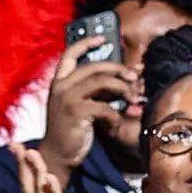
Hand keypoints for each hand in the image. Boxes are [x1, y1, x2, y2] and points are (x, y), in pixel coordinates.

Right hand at [39, 37, 135, 185]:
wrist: (57, 153)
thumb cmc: (69, 128)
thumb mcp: (76, 105)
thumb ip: (92, 92)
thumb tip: (119, 82)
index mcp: (58, 81)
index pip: (70, 54)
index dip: (85, 43)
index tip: (102, 39)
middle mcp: (60, 85)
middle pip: (93, 67)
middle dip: (118, 68)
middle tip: (134, 76)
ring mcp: (67, 97)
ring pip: (100, 81)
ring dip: (122, 88)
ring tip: (133, 97)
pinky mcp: (76, 112)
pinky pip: (103, 106)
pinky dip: (116, 112)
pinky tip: (120, 120)